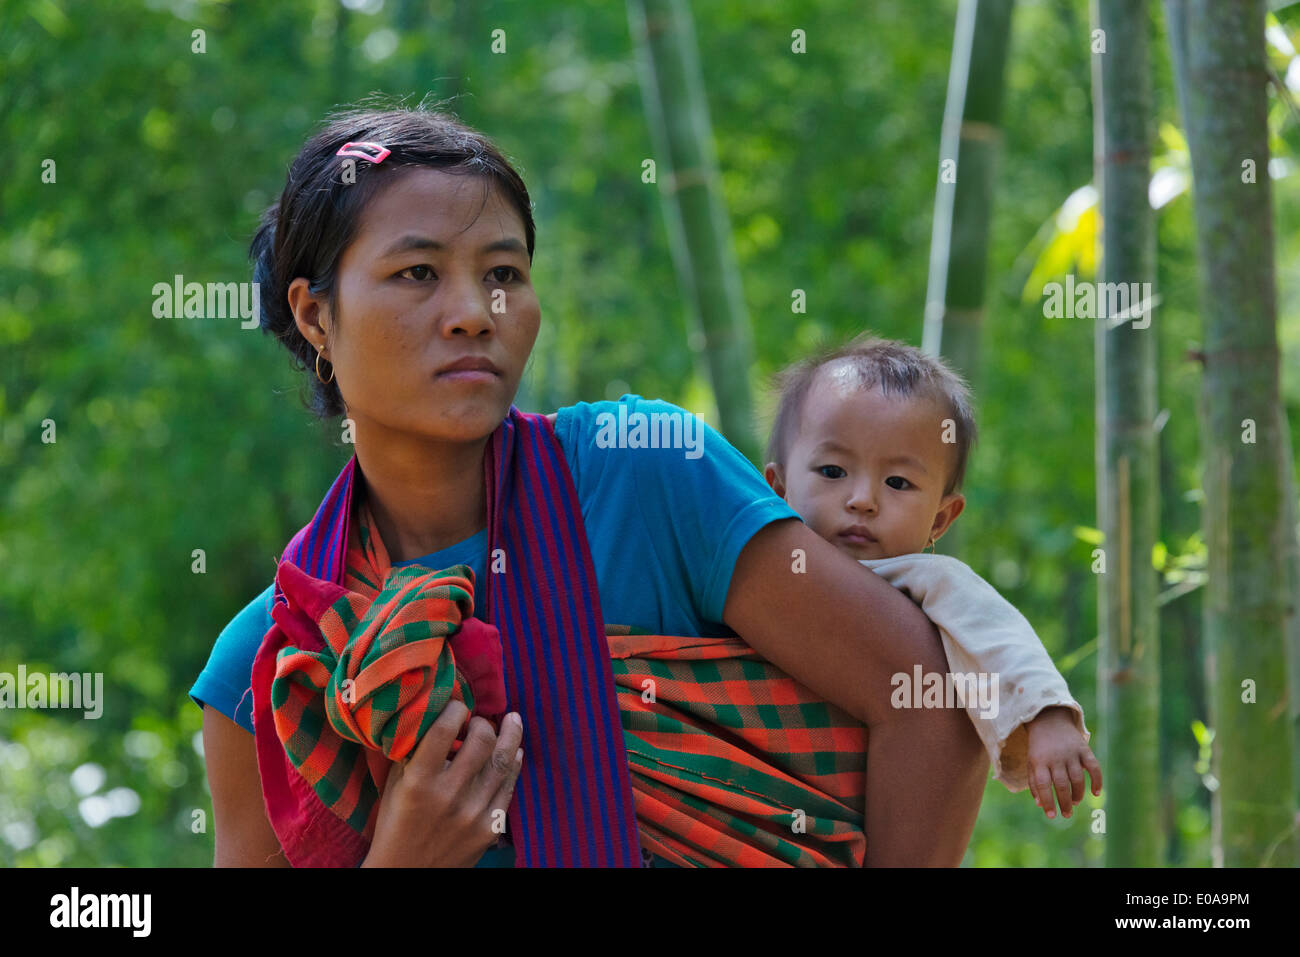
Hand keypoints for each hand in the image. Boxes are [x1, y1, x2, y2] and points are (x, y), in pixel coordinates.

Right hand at [361, 700, 523, 865]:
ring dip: (510, 735)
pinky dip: (513, 764)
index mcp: (419, 782)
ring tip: (513, 719)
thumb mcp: (395, 784)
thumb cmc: (396, 823)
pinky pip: (508, 787)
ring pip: (503, 761)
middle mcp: (449, 796)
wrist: (406, 874)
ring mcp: (473, 813)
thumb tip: (435, 713)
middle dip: (483, 723)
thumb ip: (413, 751)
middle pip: (482, 740)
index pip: (444, 729)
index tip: (457, 705)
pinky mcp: (490, 828)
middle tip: (479, 721)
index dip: (455, 709)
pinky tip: (515, 751)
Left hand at [1026, 706, 1101, 819]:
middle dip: (1064, 802)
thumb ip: (1034, 783)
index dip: (1048, 801)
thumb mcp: (1032, 762)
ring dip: (1077, 794)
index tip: (1052, 816)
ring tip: (1074, 802)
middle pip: (1062, 784)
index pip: (1043, 785)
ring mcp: (1071, 753)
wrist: (1049, 720)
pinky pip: (1094, 767)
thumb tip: (1041, 805)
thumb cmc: (1039, 748)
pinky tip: (1096, 793)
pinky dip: (1097, 780)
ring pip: (1077, 778)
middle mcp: (1055, 757)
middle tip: (1067, 814)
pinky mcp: (1084, 749)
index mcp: (1039, 761)